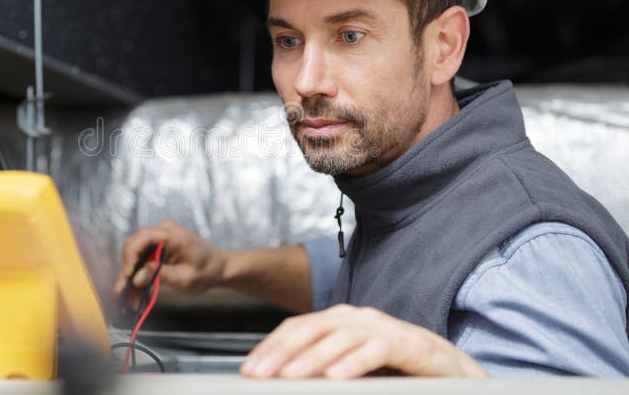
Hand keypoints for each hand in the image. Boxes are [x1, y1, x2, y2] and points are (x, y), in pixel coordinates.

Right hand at [114, 219, 227, 294]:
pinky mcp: (159, 245)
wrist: (218, 268)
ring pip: (135, 252)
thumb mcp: (184, 278)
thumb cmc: (206, 271)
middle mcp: (165, 231)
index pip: (143, 237)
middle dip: (127, 268)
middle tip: (122, 290)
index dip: (131, 255)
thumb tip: (137, 277)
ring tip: (129, 298)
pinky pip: (142, 257)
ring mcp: (161, 236)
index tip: (129, 275)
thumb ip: (160, 275)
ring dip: (131, 275)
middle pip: (135, 244)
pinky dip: (139, 274)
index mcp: (174, 235)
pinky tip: (137, 293)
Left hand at [240, 305, 486, 378]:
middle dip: (281, 351)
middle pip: (312, 328)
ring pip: (340, 338)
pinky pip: (376, 350)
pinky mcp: (408, 344)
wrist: (452, 371)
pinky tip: (336, 378)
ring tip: (289, 377)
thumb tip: (285, 382)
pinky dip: (354, 363)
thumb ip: (322, 371)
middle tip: (258, 374)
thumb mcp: (350, 369)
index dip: (271, 346)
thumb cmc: (397, 370)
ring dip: (311, 358)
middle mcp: (358, 317)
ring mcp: (383, 327)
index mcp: (341, 321)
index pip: (298, 328)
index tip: (249, 368)